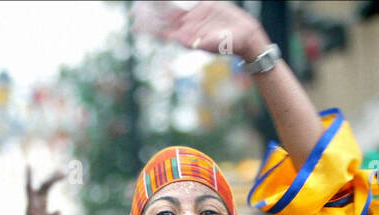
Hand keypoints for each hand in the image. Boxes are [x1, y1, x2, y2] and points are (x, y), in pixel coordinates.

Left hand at [16, 167, 61, 214]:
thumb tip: (60, 211)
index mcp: (32, 203)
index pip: (30, 186)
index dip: (29, 176)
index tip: (28, 164)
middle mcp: (35, 199)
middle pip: (43, 185)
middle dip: (52, 178)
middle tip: (64, 173)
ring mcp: (39, 201)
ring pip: (46, 186)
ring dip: (53, 179)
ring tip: (64, 173)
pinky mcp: (42, 204)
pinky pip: (48, 191)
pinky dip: (53, 184)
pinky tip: (60, 179)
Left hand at [132, 0, 267, 60]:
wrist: (245, 38)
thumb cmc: (232, 44)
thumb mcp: (218, 44)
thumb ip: (205, 43)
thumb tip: (192, 43)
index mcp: (186, 38)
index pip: (163, 31)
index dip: (149, 27)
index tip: (136, 23)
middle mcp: (186, 28)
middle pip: (163, 19)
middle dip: (148, 15)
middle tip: (133, 10)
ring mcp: (192, 18)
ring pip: (170, 9)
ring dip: (158, 5)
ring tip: (142, 3)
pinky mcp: (201, 8)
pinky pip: (185, 1)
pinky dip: (174, 0)